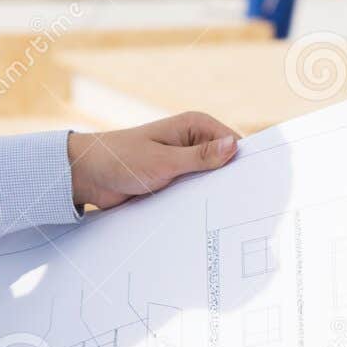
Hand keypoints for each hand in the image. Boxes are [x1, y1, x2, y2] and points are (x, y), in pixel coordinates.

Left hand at [67, 112, 238, 209]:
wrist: (87, 175)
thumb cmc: (121, 159)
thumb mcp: (163, 161)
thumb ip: (200, 157)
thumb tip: (235, 146)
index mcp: (194, 126)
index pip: (234, 143)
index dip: (247, 163)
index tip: (259, 186)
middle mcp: (193, 142)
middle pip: (226, 164)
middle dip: (232, 183)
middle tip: (248, 210)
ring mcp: (184, 163)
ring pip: (211, 182)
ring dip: (215, 196)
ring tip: (229, 218)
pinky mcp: (175, 181)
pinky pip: (196, 193)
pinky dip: (200, 203)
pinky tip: (209, 220)